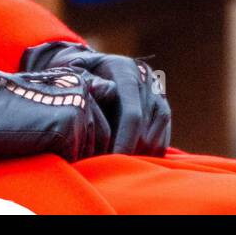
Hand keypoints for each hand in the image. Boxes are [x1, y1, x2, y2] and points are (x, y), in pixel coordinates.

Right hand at [0, 61, 115, 162]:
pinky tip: (39, 144)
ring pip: (92, 148)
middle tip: (44, 136)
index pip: (100, 120)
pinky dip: (61, 158)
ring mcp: (78, 106)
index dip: (81, 135)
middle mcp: (83, 89)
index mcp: (78, 79)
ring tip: (41, 138)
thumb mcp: (45, 94)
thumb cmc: (6, 103)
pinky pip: (77, 157)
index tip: (53, 131)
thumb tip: (106, 98)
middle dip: (79, 145)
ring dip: (71, 152)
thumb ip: (75, 99)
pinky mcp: (69, 125)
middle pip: (101, 135)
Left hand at [20, 42, 171, 154]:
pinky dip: (148, 155)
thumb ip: (85, 79)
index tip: (110, 162)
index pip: (132, 115)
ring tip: (116, 166)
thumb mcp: (73, 71)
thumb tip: (102, 89)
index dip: (122, 142)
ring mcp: (158, 93)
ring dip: (138, 156)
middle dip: (128, 153)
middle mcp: (146, 79)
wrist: (88, 66)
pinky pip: (161, 140)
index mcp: (125, 69)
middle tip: (109, 168)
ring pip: (156, 138)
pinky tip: (128, 161)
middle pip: (145, 131)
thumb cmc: (75, 74)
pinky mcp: (162, 108)